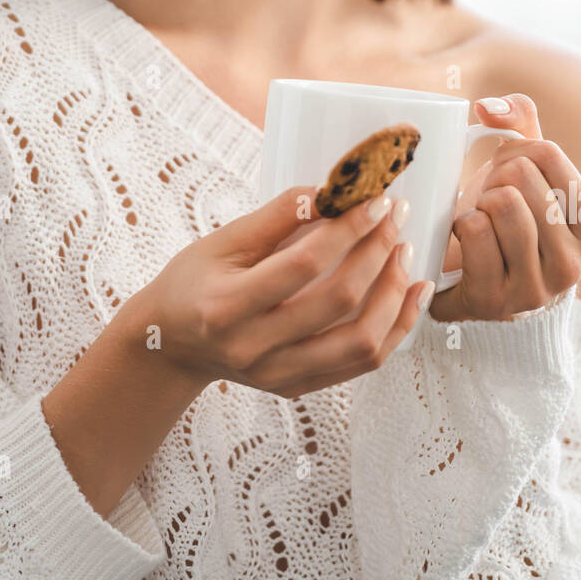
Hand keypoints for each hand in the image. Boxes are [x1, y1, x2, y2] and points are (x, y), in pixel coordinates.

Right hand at [121, 187, 430, 397]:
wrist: (169, 346)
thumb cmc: (191, 284)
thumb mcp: (222, 241)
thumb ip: (277, 216)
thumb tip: (332, 191)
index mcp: (227, 306)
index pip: (302, 265)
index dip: (346, 230)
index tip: (375, 201)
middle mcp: (254, 349)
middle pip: (338, 302)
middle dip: (377, 253)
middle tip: (395, 218)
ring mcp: (279, 375)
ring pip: (361, 344)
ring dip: (395, 295)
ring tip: (404, 254)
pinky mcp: (298, 388)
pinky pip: (361, 364)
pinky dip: (395, 328)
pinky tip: (411, 296)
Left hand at [429, 93, 580, 324]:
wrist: (470, 279)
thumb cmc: (504, 218)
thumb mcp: (524, 168)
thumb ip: (517, 122)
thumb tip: (487, 107)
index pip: (548, 154)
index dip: (515, 154)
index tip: (511, 179)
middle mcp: (574, 267)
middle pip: (521, 177)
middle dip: (495, 180)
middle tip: (491, 204)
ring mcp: (535, 289)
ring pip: (502, 203)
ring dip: (479, 202)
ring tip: (481, 220)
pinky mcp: (492, 300)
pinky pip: (475, 230)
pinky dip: (460, 223)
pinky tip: (465, 240)